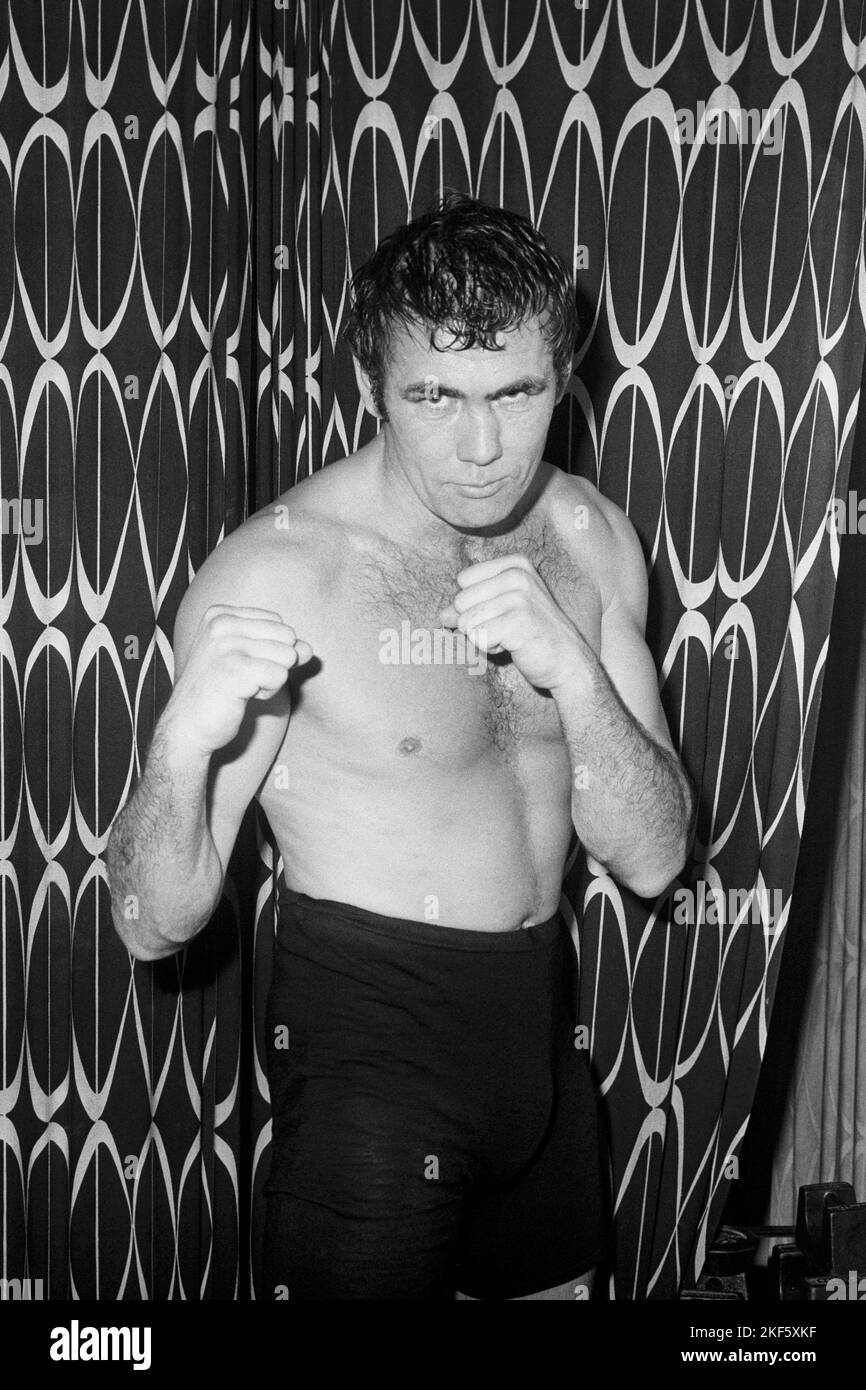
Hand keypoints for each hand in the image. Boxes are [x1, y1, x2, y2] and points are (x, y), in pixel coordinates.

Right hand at [166, 605, 312, 753]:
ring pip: (287, 655)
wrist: (187, 726)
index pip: (278, 623)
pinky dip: (268, 691)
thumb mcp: (250, 660)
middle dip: (275, 663)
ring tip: (240, 687)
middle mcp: (222, 624)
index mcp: (221, 614)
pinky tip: (242, 696)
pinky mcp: (235, 669)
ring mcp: (226, 645)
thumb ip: (281, 648)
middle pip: (287, 636)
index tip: (240, 666)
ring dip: (271, 679)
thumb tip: (308, 649)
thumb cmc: (218, 692)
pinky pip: (280, 675)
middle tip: (242, 679)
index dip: (270, 650)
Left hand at [439, 554, 589, 690]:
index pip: (464, 581)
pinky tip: (514, 646)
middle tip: (508, 630)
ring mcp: (520, 596)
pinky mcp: (519, 621)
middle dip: (477, 624)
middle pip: (461, 601)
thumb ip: (470, 609)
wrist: (568, 661)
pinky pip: (478, 637)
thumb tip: (442, 616)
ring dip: (484, 638)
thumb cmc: (532, 636)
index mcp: (514, 564)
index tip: (504, 614)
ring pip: (467, 622)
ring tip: (512, 637)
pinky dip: (491, 649)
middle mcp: (517, 575)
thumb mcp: (500, 614)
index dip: (476, 605)